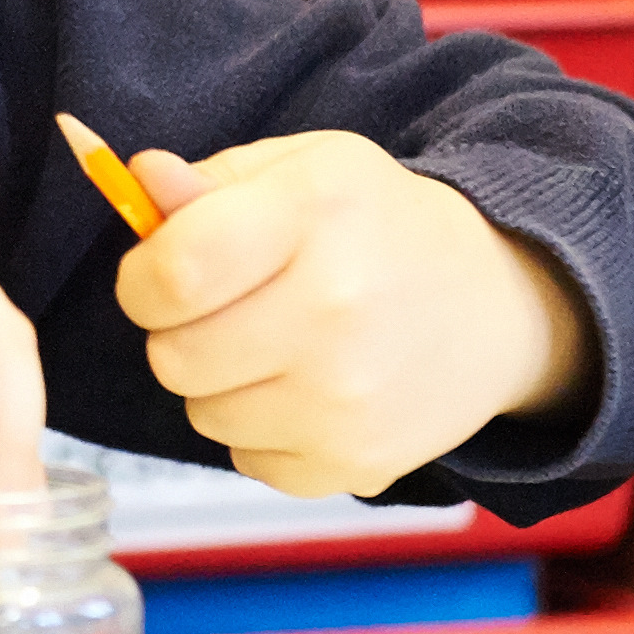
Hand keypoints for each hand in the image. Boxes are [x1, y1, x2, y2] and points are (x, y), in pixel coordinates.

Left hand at [115, 134, 593, 500]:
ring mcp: (348, 399)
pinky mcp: (357, 463)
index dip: (144, 278)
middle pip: (173, 355)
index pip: (173, 273)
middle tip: (232, 306)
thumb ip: (209, 181)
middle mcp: (335, 310)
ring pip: (202, 413)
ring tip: (281, 343)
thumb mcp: (302, 170)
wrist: (494, 306)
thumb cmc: (378, 228)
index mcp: (312, 214)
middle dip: (181, 330)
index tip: (165, 271)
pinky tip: (311, 387)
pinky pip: (246, 460)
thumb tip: (140, 179)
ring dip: (222, 383)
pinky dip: (263, 430)